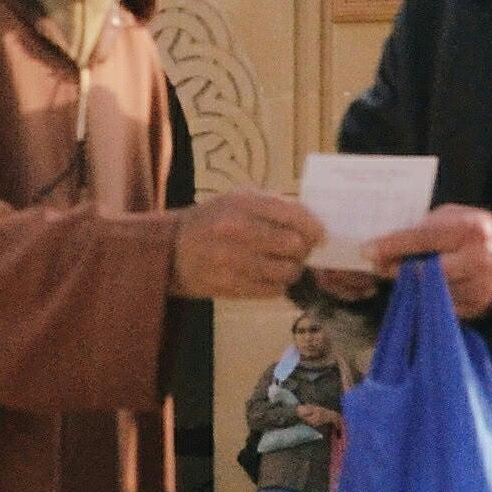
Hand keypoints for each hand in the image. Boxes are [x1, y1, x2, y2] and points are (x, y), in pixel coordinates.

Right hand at [171, 191, 326, 301]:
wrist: (170, 249)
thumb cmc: (213, 220)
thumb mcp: (239, 200)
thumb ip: (274, 207)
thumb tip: (312, 225)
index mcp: (243, 203)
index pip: (293, 215)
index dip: (314, 228)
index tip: (320, 237)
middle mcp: (236, 229)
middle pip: (293, 245)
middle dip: (303, 251)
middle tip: (299, 252)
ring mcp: (231, 260)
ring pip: (285, 271)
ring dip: (292, 271)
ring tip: (284, 266)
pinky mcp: (228, 286)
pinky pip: (271, 290)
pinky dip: (277, 286)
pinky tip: (269, 278)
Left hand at [376, 206, 491, 321]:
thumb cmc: (471, 233)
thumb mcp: (452, 219)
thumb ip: (424, 230)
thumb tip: (386, 246)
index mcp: (471, 230)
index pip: (424, 239)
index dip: (393, 246)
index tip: (368, 251)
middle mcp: (478, 260)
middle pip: (424, 271)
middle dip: (397, 270)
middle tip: (380, 266)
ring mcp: (478, 288)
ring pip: (428, 292)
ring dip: (410, 286)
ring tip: (403, 275)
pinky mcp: (475, 308)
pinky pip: (438, 307)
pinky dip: (425, 299)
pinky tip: (422, 289)